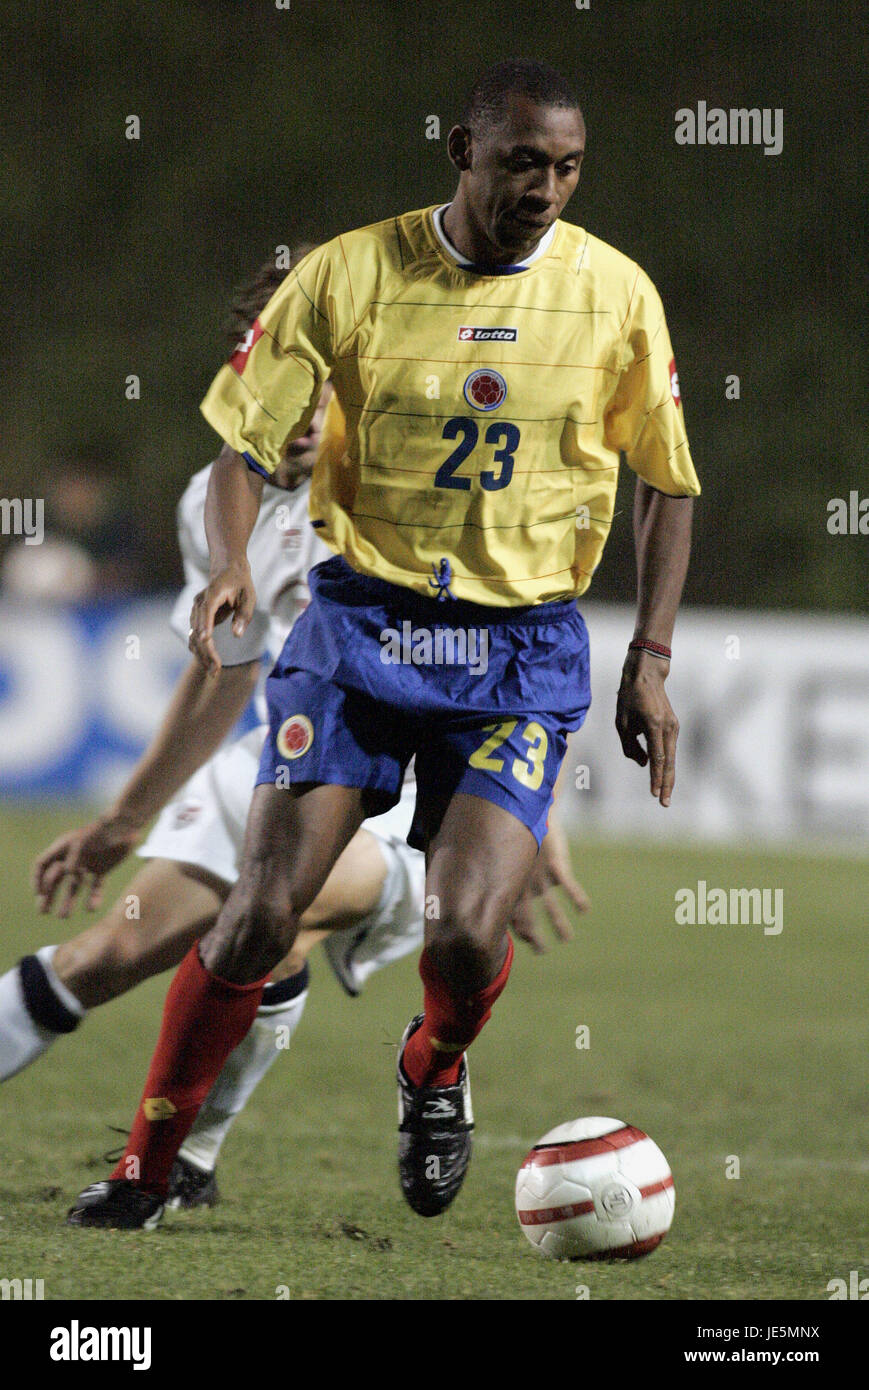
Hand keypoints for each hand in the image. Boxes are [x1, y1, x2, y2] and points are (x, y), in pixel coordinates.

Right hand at [31, 816, 141, 917]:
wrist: (127, 825)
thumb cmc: (106, 828)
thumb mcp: (88, 839)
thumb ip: (76, 855)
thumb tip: (68, 872)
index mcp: (64, 846)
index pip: (42, 864)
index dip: (37, 879)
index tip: (39, 895)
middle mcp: (73, 856)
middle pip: (55, 878)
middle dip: (48, 895)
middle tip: (43, 912)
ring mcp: (87, 863)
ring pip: (74, 886)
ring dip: (68, 901)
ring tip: (63, 917)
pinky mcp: (102, 869)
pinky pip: (95, 886)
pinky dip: (93, 897)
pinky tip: (91, 909)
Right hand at [188, 562, 255, 673]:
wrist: (226, 569)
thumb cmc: (240, 583)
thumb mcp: (249, 596)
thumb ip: (243, 615)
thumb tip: (237, 634)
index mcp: (213, 593)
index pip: (206, 610)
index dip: (205, 626)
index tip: (207, 641)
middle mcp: (200, 602)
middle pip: (198, 629)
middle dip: (206, 651)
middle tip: (216, 671)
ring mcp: (196, 610)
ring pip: (194, 635)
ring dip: (202, 654)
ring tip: (213, 672)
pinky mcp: (197, 617)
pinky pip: (195, 636)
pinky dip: (200, 650)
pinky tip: (208, 664)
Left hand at [510, 813, 589, 952]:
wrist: (527, 807)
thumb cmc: (515, 829)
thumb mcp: (506, 851)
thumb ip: (508, 870)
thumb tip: (513, 881)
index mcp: (507, 882)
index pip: (510, 916)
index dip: (517, 931)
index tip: (525, 939)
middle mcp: (521, 884)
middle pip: (527, 920)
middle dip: (535, 939)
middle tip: (542, 951)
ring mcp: (539, 876)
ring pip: (551, 910)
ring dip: (560, 926)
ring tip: (567, 939)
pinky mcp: (556, 865)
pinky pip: (570, 888)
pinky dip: (578, 900)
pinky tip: (584, 909)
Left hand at [616, 648, 678, 805]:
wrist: (646, 676)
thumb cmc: (629, 699)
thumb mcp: (622, 723)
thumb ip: (630, 746)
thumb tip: (644, 764)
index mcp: (654, 726)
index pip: (657, 758)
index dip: (655, 777)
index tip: (654, 793)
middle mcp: (668, 728)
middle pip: (669, 763)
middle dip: (666, 784)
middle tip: (664, 803)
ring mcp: (673, 727)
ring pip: (671, 758)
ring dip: (667, 777)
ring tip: (664, 795)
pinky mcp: (673, 726)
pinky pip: (669, 750)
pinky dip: (665, 765)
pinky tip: (660, 776)